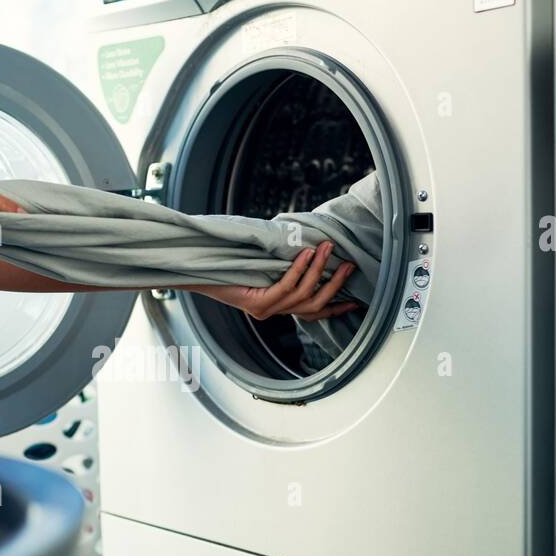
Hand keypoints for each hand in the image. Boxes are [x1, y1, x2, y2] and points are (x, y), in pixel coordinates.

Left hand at [199, 242, 362, 320]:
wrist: (200, 270)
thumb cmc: (230, 262)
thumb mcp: (264, 262)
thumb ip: (284, 262)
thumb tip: (308, 243)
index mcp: (277, 305)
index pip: (312, 312)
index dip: (335, 308)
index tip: (355, 301)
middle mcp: (273, 311)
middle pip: (314, 305)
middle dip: (334, 284)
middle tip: (348, 264)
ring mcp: (265, 311)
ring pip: (302, 295)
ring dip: (318, 270)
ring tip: (327, 249)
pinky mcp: (256, 305)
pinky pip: (284, 288)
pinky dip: (297, 270)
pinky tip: (304, 254)